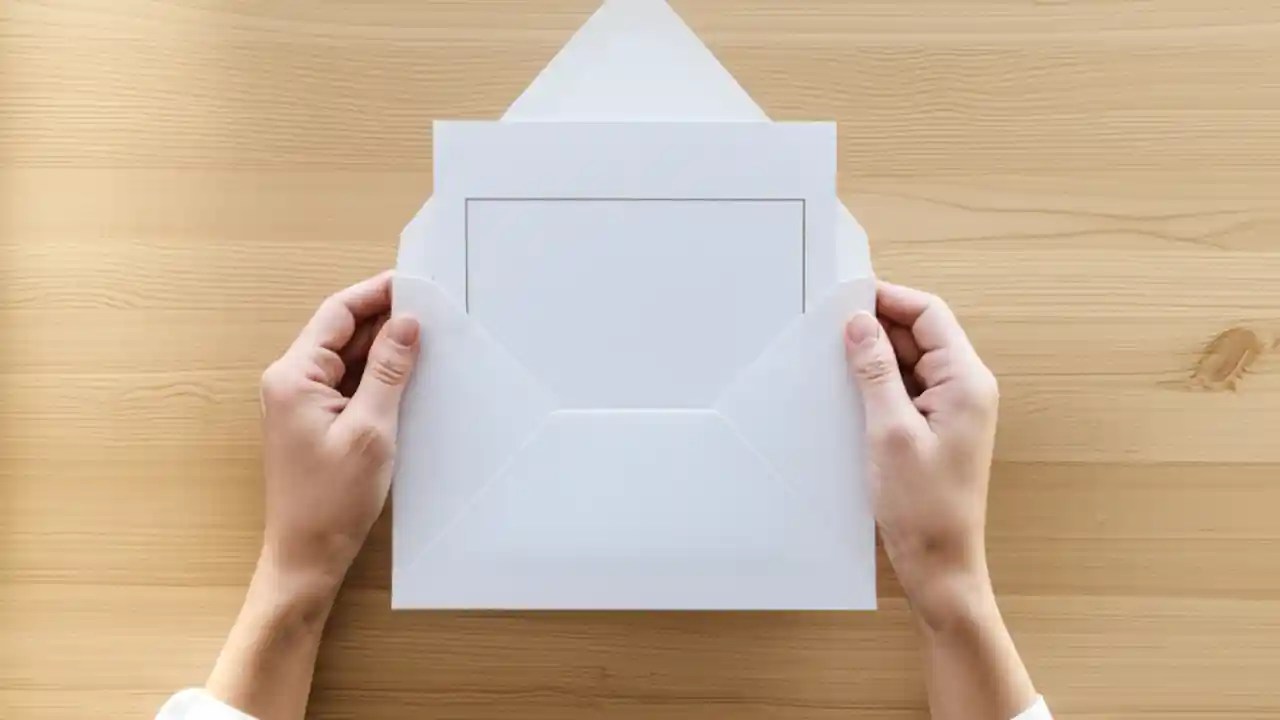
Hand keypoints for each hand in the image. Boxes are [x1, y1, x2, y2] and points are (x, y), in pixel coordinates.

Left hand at [206, 271, 420, 719]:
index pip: (337, 314)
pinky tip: (405, 376)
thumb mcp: (371, 430)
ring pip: (345, 358)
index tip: (414, 283)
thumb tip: (406, 325)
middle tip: (430, 310)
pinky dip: (374, 376)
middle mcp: (289, 382)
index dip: (376, 294)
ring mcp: (299, 402)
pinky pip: (345, 383)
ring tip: (426, 341)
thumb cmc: (332, 501)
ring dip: (381, 348)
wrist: (306, 555)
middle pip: (340, 332)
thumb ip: (388, 371)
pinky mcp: (312, 421)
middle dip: (384, 319)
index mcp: (293, 376)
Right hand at [844, 281, 998, 629]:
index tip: (847, 297)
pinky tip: (848, 390)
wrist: (940, 564)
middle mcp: (965, 388)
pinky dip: (878, 383)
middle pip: (920, 334)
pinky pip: (906, 388)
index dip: (889, 299)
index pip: (929, 314)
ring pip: (910, 361)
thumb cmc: (923, 507)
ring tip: (833, 359)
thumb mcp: (890, 431)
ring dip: (875, 356)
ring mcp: (952, 408)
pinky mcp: (935, 428)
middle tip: (829, 327)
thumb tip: (859, 322)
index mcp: (966, 381)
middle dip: (877, 326)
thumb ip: (876, 371)